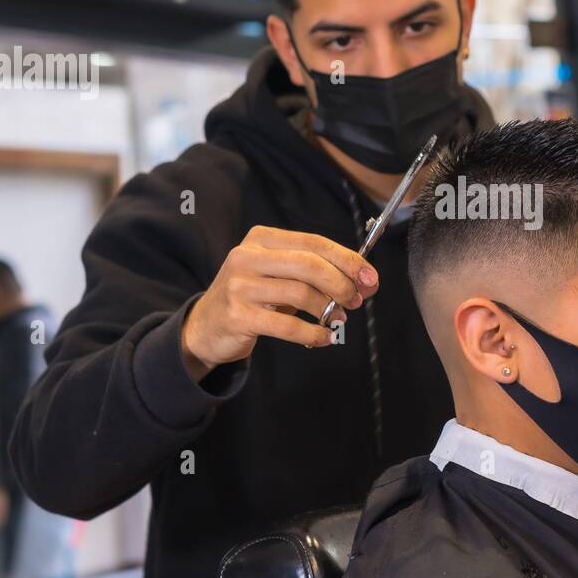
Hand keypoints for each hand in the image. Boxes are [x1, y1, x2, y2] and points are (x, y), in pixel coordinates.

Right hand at [180, 226, 378, 379]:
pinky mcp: (237, 316)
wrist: (207, 326)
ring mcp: (239, 285)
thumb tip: (365, 281)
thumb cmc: (254, 298)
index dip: (348, 260)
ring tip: (339, 319)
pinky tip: (325, 338)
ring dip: (328, 309)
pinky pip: (286, 325)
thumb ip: (318, 274)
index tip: (370, 278)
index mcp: (262, 239)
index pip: (314, 243)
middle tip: (356, 301)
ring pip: (300, 293)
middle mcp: (247, 256)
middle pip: (308, 265)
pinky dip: (313, 333)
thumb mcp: (282, 277)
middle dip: (341, 284)